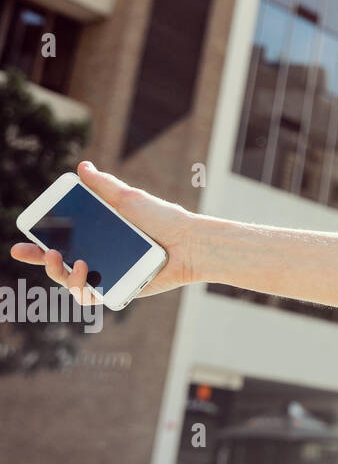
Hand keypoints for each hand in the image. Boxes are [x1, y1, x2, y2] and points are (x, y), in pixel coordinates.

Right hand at [9, 161, 199, 304]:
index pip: (60, 242)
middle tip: (47, 253)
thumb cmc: (164, 220)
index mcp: (97, 236)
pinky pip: (92, 297)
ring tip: (79, 263)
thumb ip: (105, 186)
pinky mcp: (118, 290)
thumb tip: (83, 166)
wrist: (190, 243)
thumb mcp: (130, 199)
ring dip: (64, 276)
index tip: (20, 246)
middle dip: (43, 262)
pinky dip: (84, 289)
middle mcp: (99, 257)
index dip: (37, 247)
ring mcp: (107, 275)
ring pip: (71, 283)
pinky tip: (88, 274)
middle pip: (59, 265)